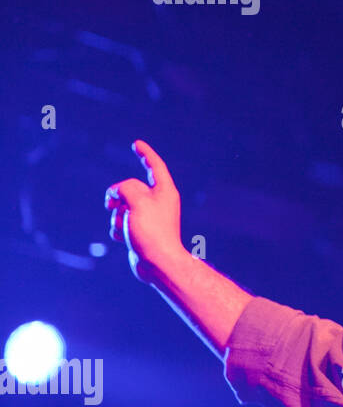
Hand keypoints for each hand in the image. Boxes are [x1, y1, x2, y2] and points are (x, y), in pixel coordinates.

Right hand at [104, 140, 184, 285]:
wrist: (157, 262)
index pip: (155, 166)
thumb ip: (126, 187)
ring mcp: (149, 216)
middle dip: (118, 195)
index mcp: (165, 191)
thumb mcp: (137, 201)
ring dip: (117, 216)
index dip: (145, 154)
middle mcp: (159, 202)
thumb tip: (118, 192)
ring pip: (121, 206)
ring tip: (126, 227)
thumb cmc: (152, 230)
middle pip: (130, 187)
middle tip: (113, 203)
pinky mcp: (140, 230)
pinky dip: (118, 228)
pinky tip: (124, 237)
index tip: (136, 144)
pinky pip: (121, 222)